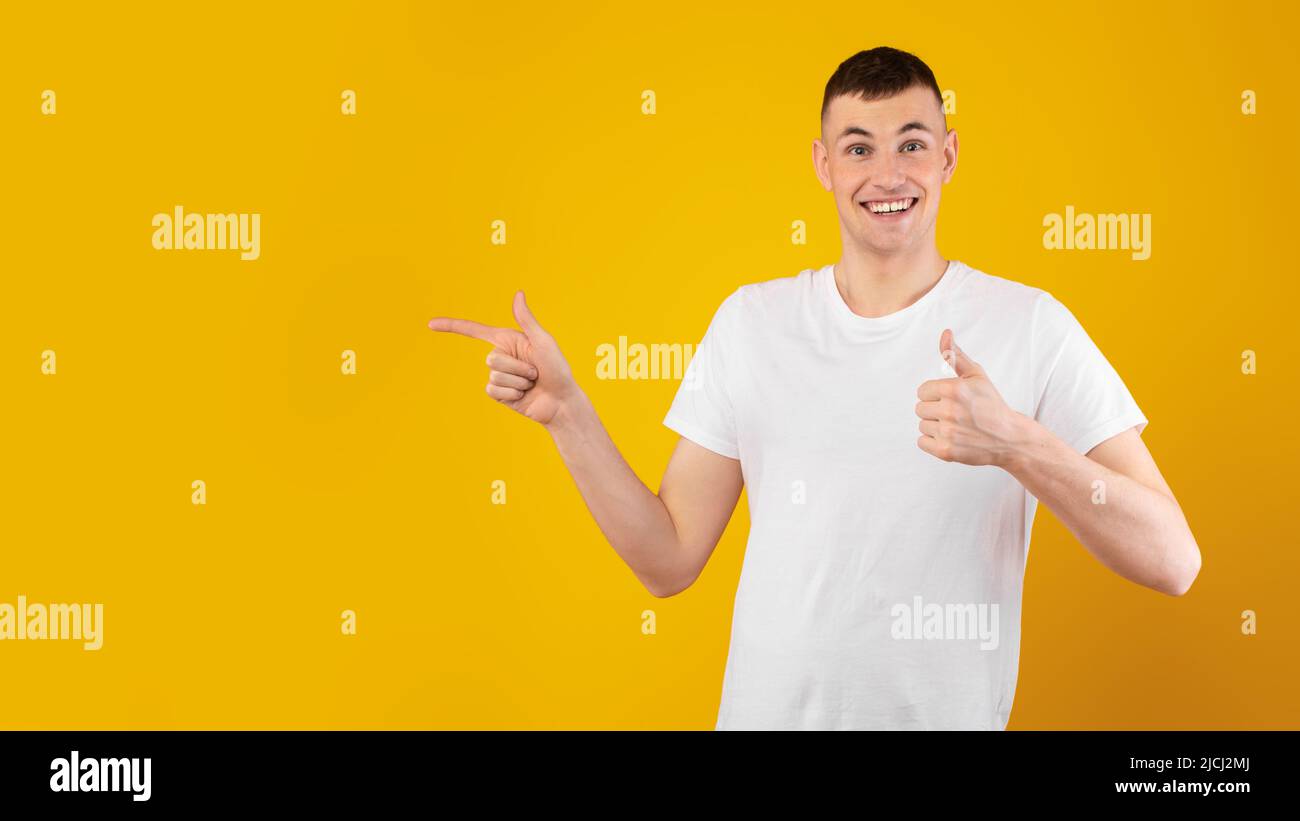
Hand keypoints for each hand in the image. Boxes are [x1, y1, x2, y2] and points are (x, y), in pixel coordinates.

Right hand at [428, 290, 578, 426]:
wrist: (561, 402)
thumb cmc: (558, 369)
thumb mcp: (543, 342)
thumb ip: (527, 320)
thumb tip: (518, 294)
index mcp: (508, 340)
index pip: (475, 331)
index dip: (452, 326)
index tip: (430, 324)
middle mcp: (501, 356)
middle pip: (491, 359)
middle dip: (517, 368)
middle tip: (535, 372)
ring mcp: (499, 376)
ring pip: (494, 376)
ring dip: (518, 382)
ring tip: (532, 384)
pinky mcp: (499, 394)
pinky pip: (493, 391)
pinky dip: (512, 394)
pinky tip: (524, 395)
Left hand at [914, 328, 1025, 467]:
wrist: (1009, 437)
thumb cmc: (991, 404)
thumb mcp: (976, 375)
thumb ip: (955, 354)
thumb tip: (945, 333)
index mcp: (953, 389)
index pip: (922, 391)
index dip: (936, 394)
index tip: (952, 399)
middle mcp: (949, 410)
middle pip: (919, 408)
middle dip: (935, 410)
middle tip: (956, 414)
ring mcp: (947, 432)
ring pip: (922, 425)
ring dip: (935, 426)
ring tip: (956, 426)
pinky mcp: (945, 451)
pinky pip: (921, 442)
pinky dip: (933, 442)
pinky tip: (951, 438)